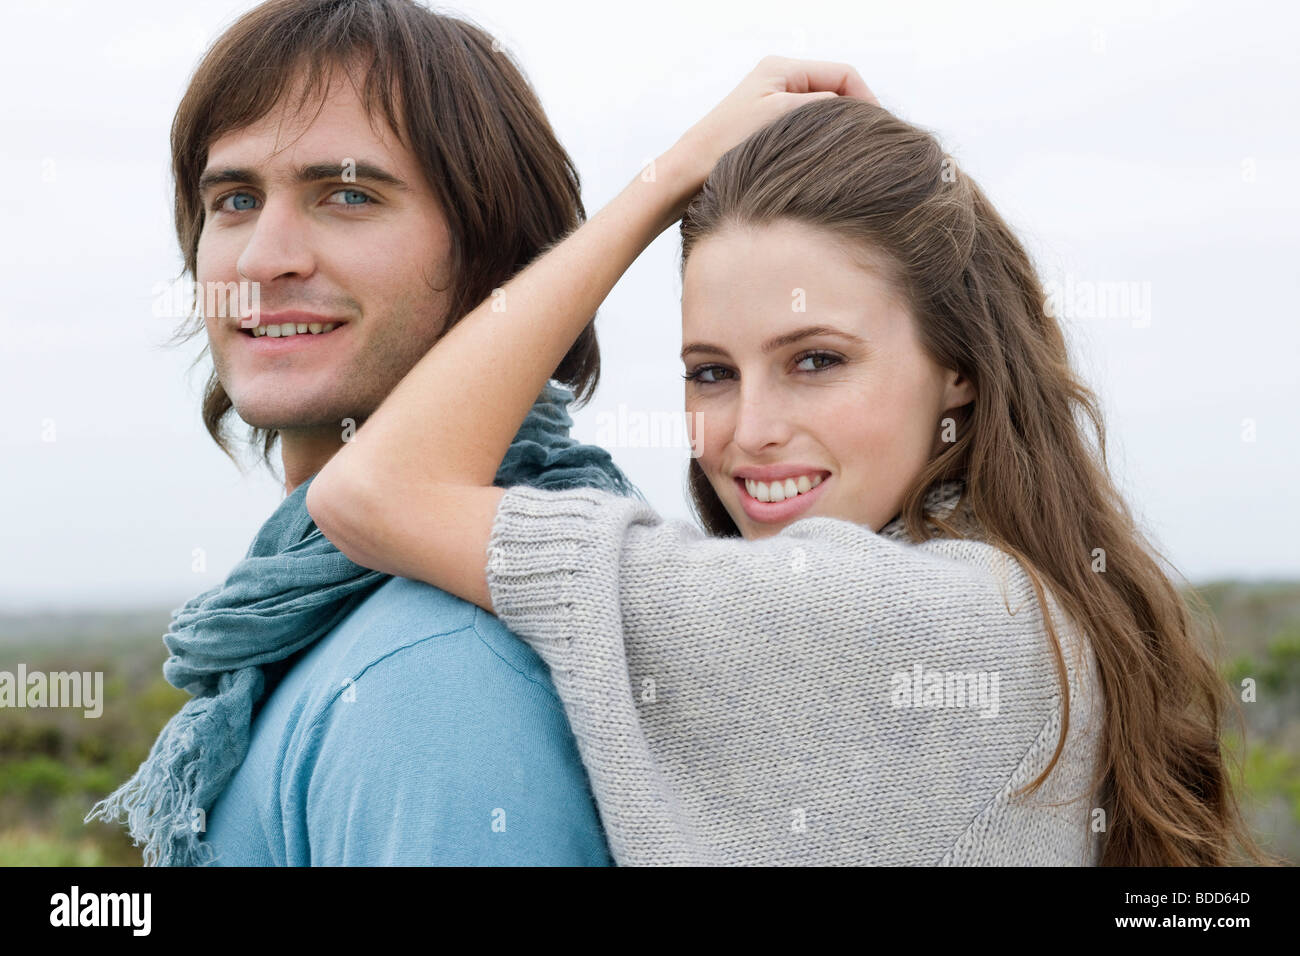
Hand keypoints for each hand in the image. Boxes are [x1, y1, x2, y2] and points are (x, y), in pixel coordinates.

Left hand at [667, 55, 877, 190]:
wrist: (688, 173)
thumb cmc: (725, 145)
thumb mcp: (780, 118)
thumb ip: (822, 106)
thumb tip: (856, 110)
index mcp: (781, 68)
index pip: (844, 73)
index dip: (867, 99)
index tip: (880, 129)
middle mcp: (779, 79)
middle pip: (837, 89)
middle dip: (856, 113)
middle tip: (871, 143)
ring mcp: (775, 102)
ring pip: (824, 110)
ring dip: (839, 128)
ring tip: (851, 153)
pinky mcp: (770, 125)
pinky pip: (809, 126)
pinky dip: (823, 139)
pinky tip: (827, 159)